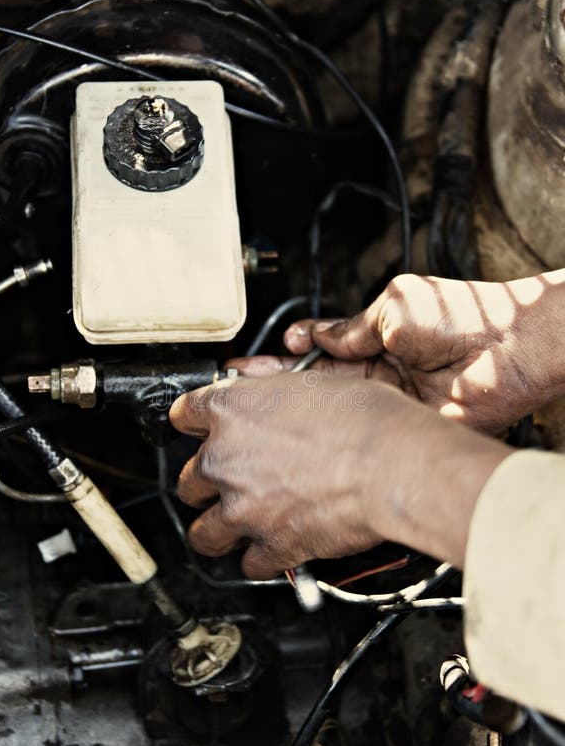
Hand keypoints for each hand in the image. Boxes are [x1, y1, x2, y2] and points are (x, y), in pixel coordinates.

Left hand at [169, 374, 508, 577]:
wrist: (392, 462)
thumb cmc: (365, 417)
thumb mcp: (310, 383)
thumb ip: (273, 396)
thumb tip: (268, 399)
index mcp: (230, 410)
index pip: (183, 414)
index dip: (193, 424)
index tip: (199, 429)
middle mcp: (224, 459)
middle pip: (188, 479)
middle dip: (206, 483)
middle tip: (230, 482)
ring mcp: (242, 507)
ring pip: (202, 533)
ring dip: (216, 531)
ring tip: (232, 529)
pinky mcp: (270, 546)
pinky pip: (248, 563)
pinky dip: (260, 558)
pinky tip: (273, 548)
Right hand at [230, 272, 564, 434]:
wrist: (511, 349)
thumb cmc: (464, 315)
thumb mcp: (394, 306)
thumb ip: (352, 327)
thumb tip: (316, 337)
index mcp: (373, 338)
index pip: (315, 352)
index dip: (281, 358)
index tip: (246, 366)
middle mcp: (376, 374)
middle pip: (314, 387)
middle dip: (273, 390)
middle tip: (235, 394)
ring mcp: (387, 405)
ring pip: (329, 415)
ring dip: (292, 416)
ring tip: (251, 417)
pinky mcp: (401, 429)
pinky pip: (358, 437)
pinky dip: (329, 439)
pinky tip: (298, 439)